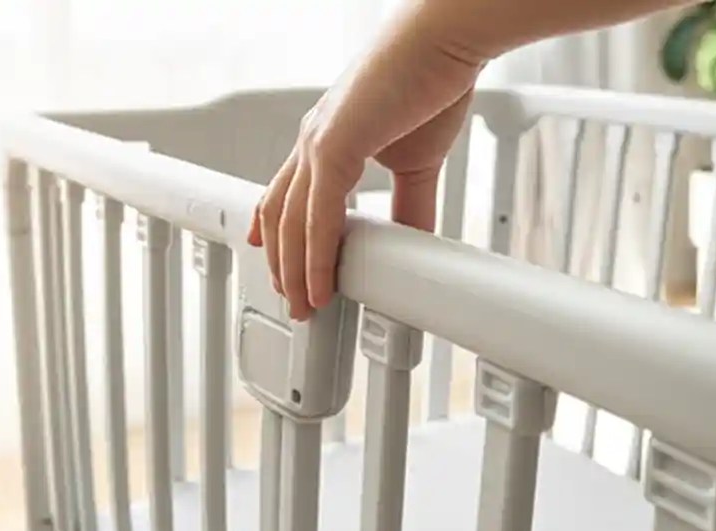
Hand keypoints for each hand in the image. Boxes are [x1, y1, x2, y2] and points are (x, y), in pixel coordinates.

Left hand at [246, 5, 483, 319]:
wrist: (445, 41)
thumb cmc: (431, 82)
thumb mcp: (416, 161)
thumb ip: (409, 205)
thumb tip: (412, 241)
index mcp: (327, 137)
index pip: (287, 192)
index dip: (274, 229)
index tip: (270, 257)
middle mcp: (313, 139)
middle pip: (280, 215)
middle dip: (283, 264)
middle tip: (294, 301)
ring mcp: (317, 141)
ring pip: (290, 221)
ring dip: (295, 270)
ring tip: (305, 304)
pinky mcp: (333, 144)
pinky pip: (316, 214)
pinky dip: (315, 254)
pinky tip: (320, 281)